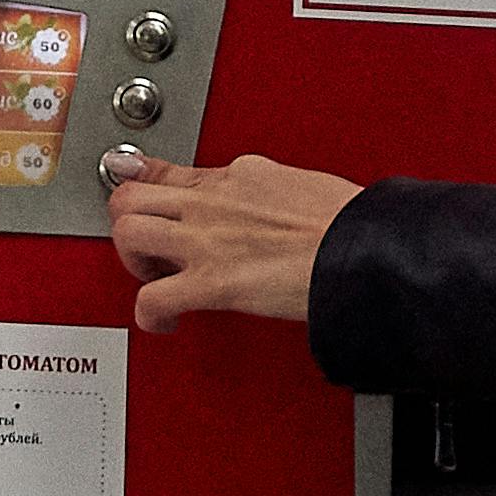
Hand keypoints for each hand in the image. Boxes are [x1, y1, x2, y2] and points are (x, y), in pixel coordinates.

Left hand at [107, 153, 363, 329]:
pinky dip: (150, 316)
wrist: (367, 248)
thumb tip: (283, 199)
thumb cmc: (354, 223)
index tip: (138, 189)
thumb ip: (278, 191)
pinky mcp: (212, 282)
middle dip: (128, 221)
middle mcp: (215, 201)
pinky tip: (166, 323)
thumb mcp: (308, 186)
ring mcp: (208, 240)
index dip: (146, 184)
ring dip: (132, 261)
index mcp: (241, 175)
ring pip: (127, 233)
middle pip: (131, 195)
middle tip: (149, 246)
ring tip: (155, 279)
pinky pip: (152, 299)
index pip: (172, 172)